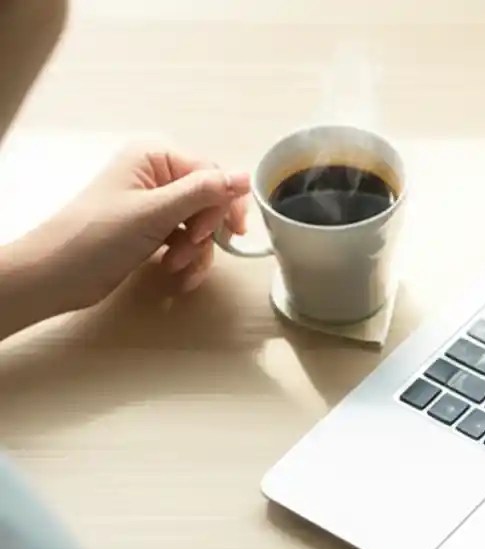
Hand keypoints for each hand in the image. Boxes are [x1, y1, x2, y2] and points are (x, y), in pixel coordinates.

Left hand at [38, 141, 249, 310]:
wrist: (57, 276)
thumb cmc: (99, 237)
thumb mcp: (156, 212)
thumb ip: (203, 193)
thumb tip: (247, 176)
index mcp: (154, 157)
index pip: (211, 173)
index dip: (221, 204)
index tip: (221, 234)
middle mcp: (156, 174)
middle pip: (209, 200)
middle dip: (207, 231)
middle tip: (196, 249)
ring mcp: (154, 203)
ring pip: (201, 224)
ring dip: (196, 250)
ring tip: (177, 267)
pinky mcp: (152, 229)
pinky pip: (187, 239)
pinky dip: (188, 259)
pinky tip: (178, 275)